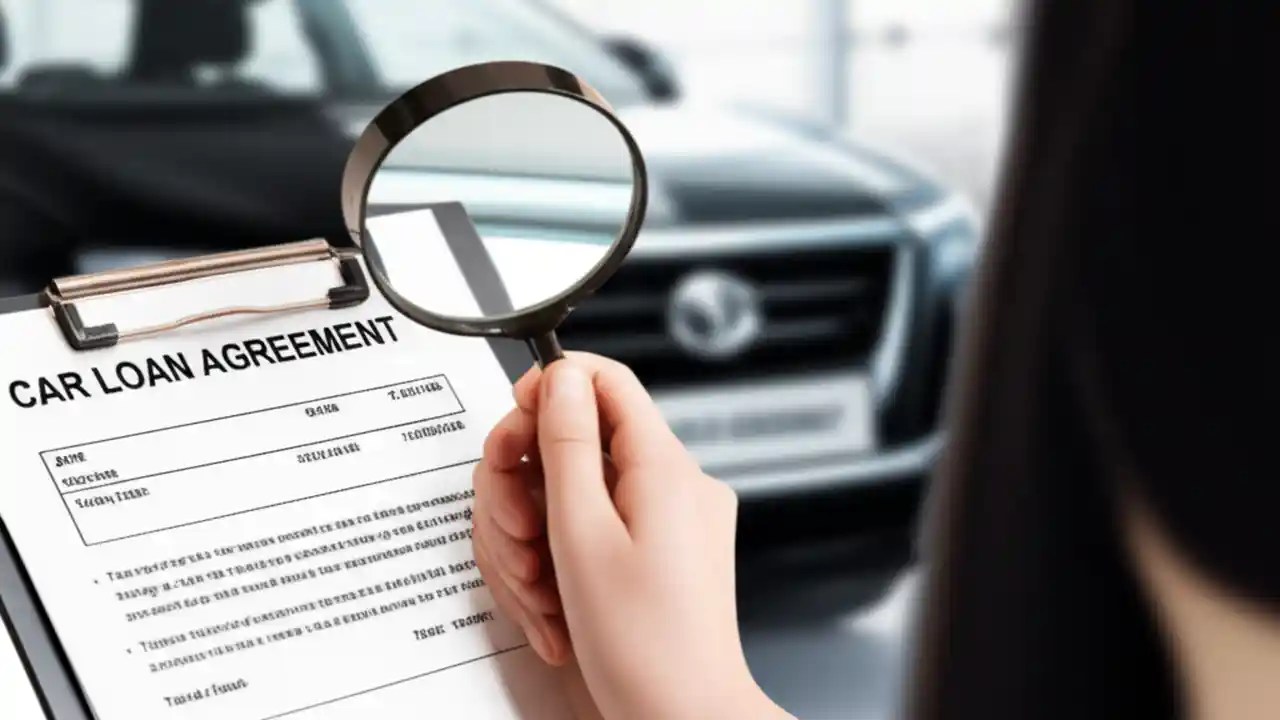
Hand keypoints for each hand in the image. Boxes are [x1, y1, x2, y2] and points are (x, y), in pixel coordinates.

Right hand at [471, 353, 788, 719]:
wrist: (683, 717)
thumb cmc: (643, 645)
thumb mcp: (583, 534)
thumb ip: (567, 445)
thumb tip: (562, 377)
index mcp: (662, 465)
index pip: (604, 380)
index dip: (547, 392)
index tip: (511, 431)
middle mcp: (673, 483)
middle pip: (576, 439)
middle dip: (524, 485)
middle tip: (512, 530)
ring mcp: (666, 518)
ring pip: (573, 490)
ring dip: (534, 537)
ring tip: (536, 587)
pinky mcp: (657, 550)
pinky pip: (593, 528)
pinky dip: (560, 560)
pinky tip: (554, 605)